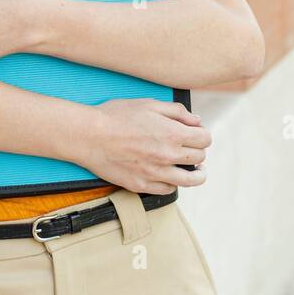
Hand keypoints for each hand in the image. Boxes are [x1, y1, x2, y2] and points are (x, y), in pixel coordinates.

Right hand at [77, 99, 210, 194]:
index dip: (203, 135)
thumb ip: (177, 112)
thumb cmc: (116, 116)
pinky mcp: (141, 185)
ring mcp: (154, 173)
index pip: (204, 139)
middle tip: (193, 148)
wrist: (89, 136)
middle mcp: (167, 155)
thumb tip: (196, 121)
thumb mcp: (149, 104)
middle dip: (199, 152)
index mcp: (172, 133)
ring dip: (197, 175)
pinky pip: (167, 190)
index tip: (198, 134)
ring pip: (189, 181)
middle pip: (199, 159)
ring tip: (197, 171)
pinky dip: (173, 183)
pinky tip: (171, 176)